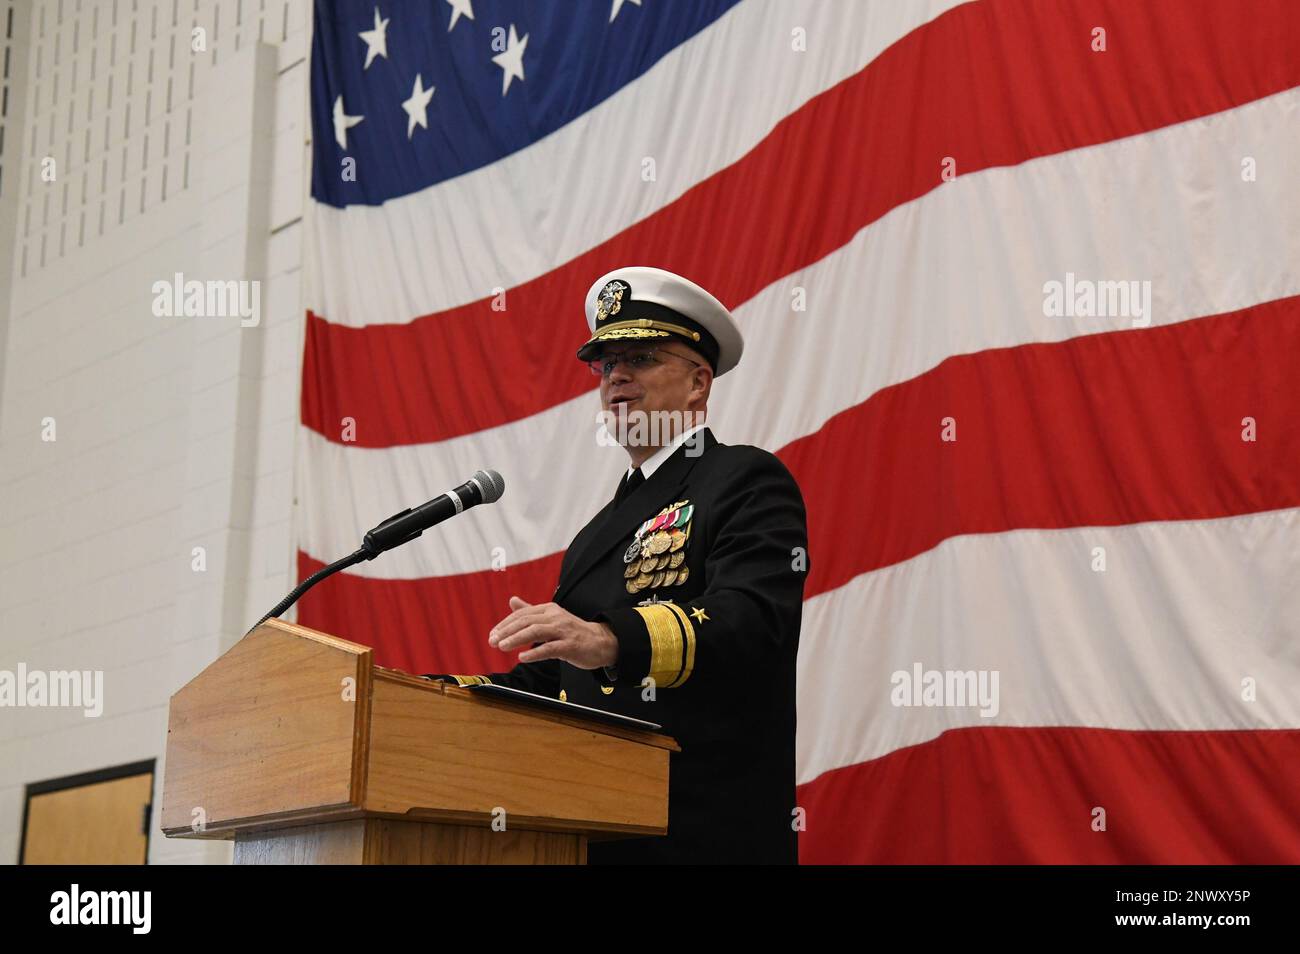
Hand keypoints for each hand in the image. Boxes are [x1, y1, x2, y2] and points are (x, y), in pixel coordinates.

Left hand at [489, 596, 618, 669]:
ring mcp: (564, 631)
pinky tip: (522, 657)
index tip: (493, 635)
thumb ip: (530, 611)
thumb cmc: (573, 632)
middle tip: (492, 641)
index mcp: (549, 610)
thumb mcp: (551, 618)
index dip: (505, 624)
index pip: (522, 614)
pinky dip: (535, 652)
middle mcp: (555, 617)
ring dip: (516, 639)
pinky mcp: (570, 645)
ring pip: (536, 632)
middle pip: (526, 621)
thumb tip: (511, 600)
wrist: (601, 642)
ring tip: (502, 646)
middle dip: (507, 631)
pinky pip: (550, 648)